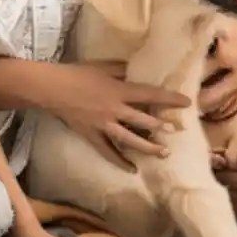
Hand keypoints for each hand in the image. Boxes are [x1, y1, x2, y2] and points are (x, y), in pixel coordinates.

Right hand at [52, 62, 190, 169]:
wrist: (50, 88)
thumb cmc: (77, 74)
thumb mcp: (103, 67)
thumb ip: (122, 70)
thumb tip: (137, 70)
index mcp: (119, 91)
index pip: (150, 95)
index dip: (169, 99)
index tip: (186, 102)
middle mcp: (114, 110)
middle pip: (142, 121)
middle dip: (160, 127)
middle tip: (175, 131)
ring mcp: (103, 125)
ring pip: (129, 139)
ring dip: (147, 147)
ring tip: (163, 153)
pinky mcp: (91, 136)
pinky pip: (107, 152)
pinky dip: (119, 161)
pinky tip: (132, 169)